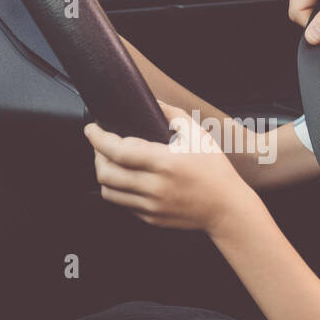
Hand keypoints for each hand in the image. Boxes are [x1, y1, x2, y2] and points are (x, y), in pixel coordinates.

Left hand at [85, 101, 254, 234]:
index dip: (98, 138)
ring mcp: (152, 205)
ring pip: (109, 192)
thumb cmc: (215, 170)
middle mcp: (155, 186)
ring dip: (103, 174)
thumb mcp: (198, 135)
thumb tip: (152, 101)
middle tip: (100, 145)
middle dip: (96, 156)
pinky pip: (123, 204)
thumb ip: (172, 115)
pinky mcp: (151, 218)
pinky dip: (119, 190)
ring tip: (109, 162)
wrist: (227, 208)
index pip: (118, 150)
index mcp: (165, 162)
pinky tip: (126, 179)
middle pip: (106, 173)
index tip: (92, 129)